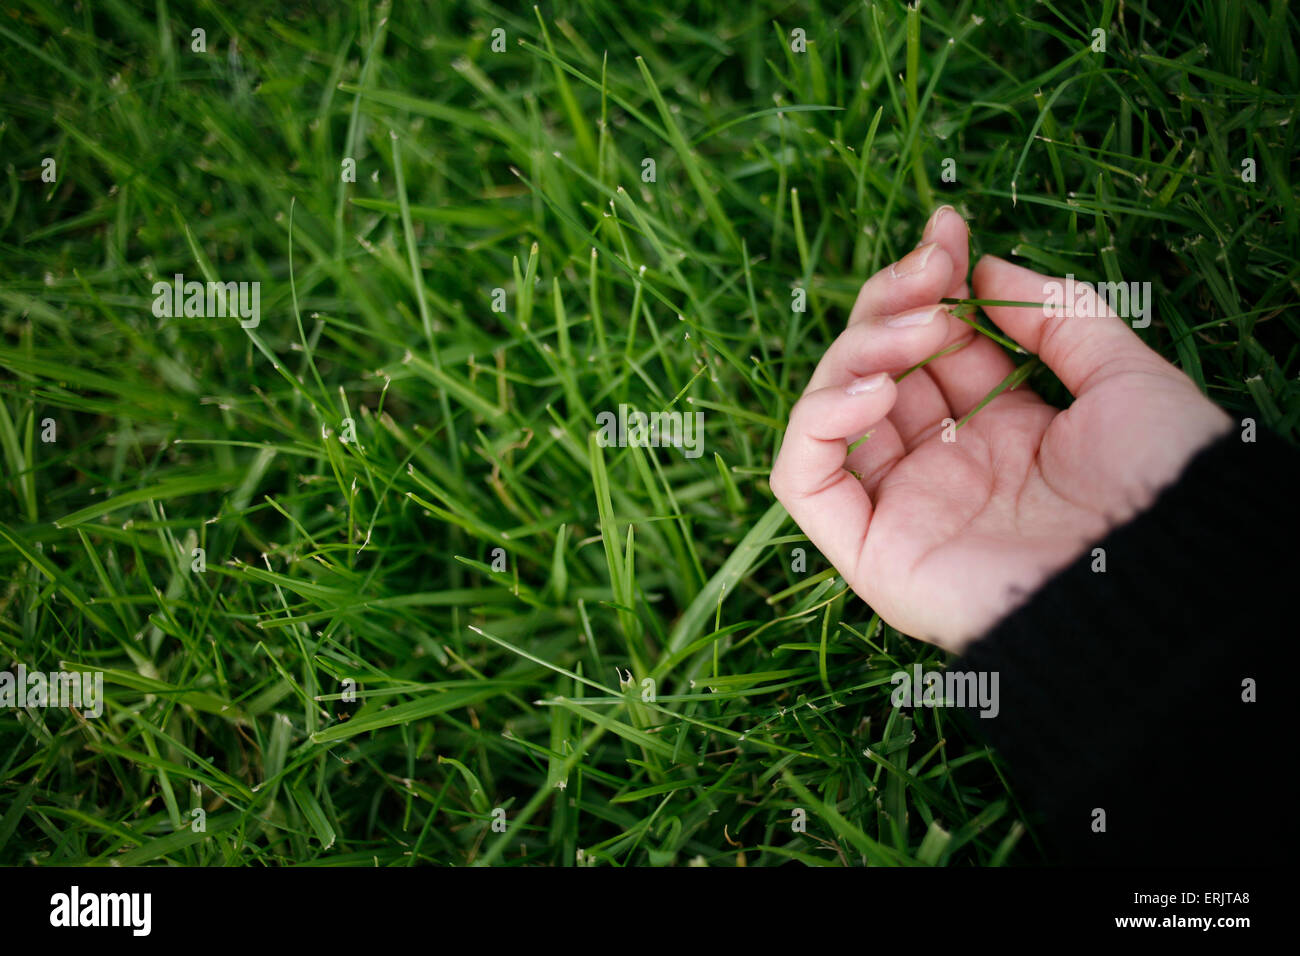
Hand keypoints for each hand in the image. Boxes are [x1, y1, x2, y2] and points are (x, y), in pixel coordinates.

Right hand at [769, 207, 1231, 652]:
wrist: (1167, 581)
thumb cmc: (1163, 486)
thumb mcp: (1125, 375)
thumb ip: (1058, 313)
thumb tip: (984, 268)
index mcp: (999, 432)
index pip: (929, 348)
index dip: (927, 283)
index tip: (949, 227)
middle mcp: (942, 466)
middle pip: (871, 369)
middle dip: (892, 302)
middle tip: (933, 270)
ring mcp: (902, 507)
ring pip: (828, 413)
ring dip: (858, 351)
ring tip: (922, 329)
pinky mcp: (871, 550)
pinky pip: (802, 480)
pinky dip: (815, 421)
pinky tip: (873, 388)